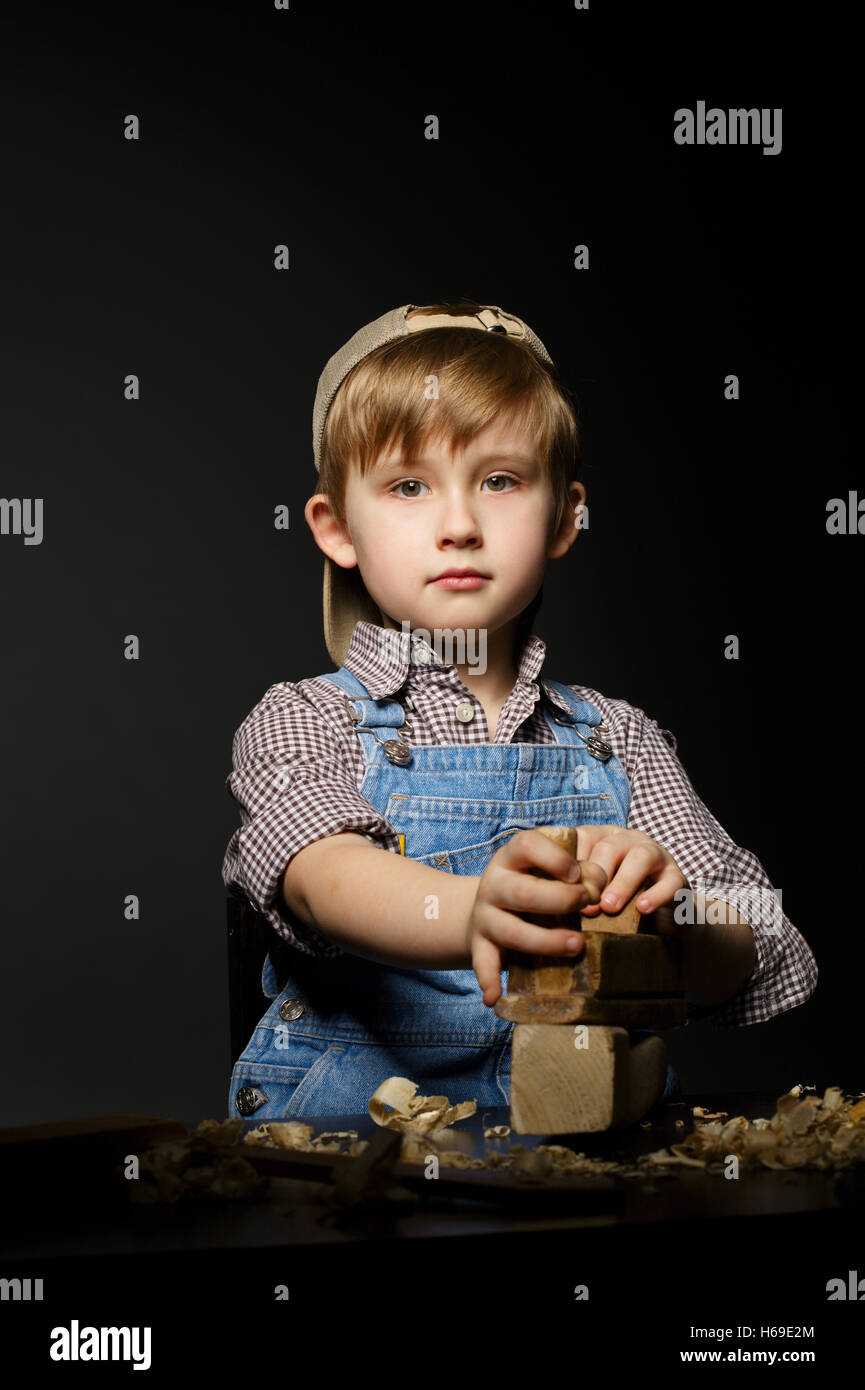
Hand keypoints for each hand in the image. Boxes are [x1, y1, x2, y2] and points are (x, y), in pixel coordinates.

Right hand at [466, 829, 606, 1005]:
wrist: (488, 908)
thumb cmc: (533, 884)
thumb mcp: (548, 870)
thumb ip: (577, 872)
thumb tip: (598, 884)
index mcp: (511, 857)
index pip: (527, 845)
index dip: (554, 858)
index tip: (577, 873)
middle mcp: (494, 884)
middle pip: (522, 892)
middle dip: (559, 900)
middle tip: (586, 905)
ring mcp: (485, 915)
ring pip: (510, 930)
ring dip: (545, 941)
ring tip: (576, 946)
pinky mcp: (480, 944)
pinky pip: (482, 962)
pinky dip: (487, 980)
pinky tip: (494, 997)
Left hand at [572, 825, 685, 934]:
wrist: (662, 917)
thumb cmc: (619, 900)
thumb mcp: (596, 889)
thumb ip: (578, 887)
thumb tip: (553, 900)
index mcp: (605, 838)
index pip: (584, 837)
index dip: (571, 861)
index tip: (561, 888)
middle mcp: (630, 841)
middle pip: (609, 847)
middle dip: (596, 875)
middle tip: (586, 905)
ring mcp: (657, 856)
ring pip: (641, 857)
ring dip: (623, 882)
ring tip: (610, 907)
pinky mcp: (677, 877)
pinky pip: (670, 881)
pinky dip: (656, 895)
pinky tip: (642, 909)